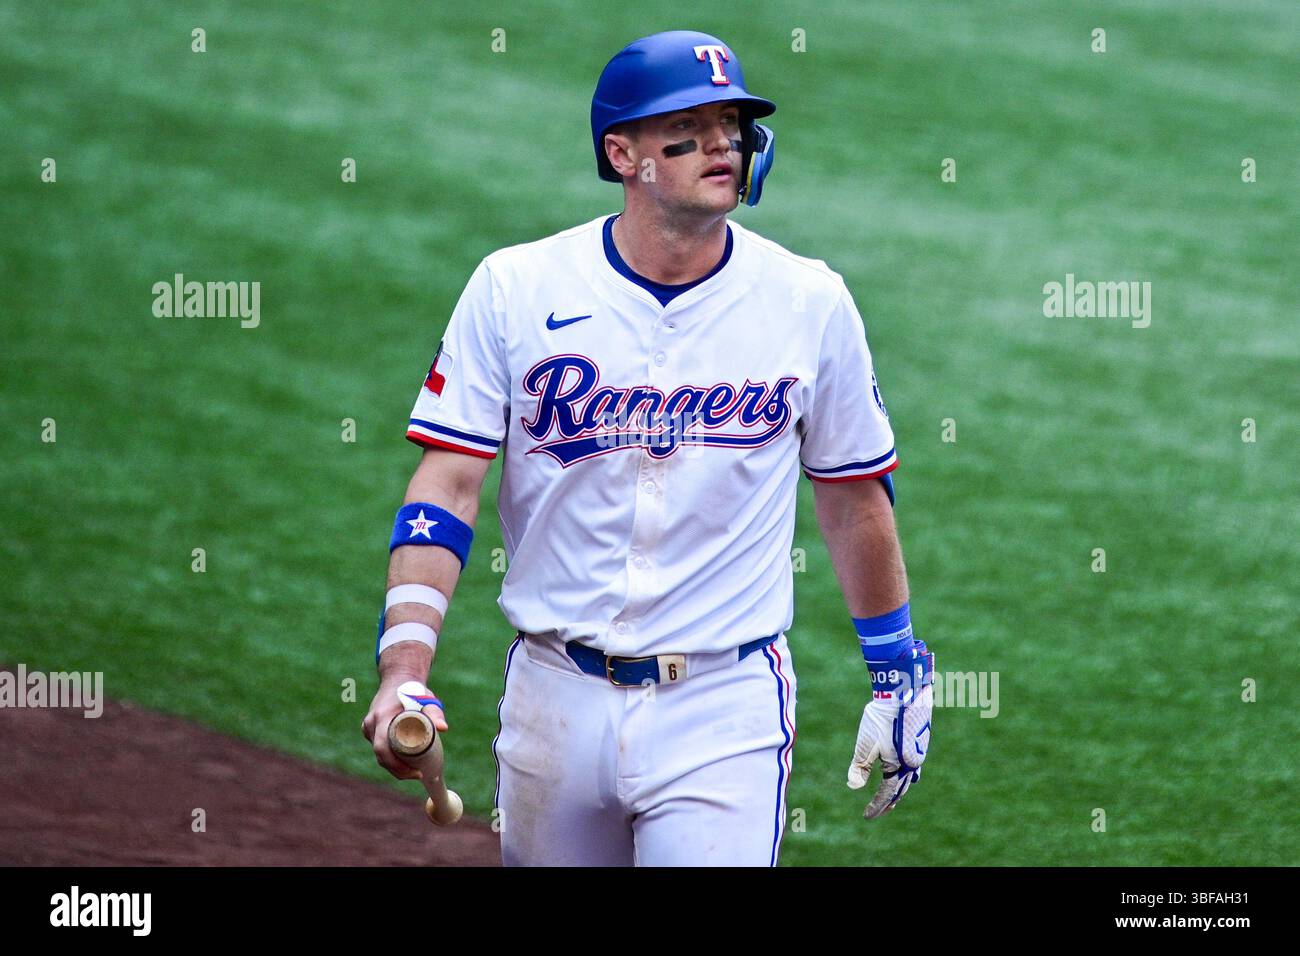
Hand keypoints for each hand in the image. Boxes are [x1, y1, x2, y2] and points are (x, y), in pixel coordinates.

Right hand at [362, 677, 448, 780]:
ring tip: (415, 770)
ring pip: (379, 753)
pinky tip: (405, 763)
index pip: (383, 749)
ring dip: (394, 765)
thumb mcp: (425, 698)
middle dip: (398, 770)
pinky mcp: (370, 730)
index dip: (397, 765)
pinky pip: (379, 748)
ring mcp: (368, 727)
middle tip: (418, 774)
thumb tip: (443, 728)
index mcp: (382, 717)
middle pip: (381, 755)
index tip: (416, 772)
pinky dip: (390, 757)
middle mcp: (371, 724)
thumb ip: (435, 712)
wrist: (397, 678)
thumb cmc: (413, 689)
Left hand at [847, 641, 933, 818]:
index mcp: (900, 767)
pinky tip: (907, 764)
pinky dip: (908, 769)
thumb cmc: (883, 719)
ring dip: (902, 785)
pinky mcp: (921, 738)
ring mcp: (920, 750)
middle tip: (882, 809)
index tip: (866, 816)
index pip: (886, 793)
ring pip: (911, 775)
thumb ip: (860, 767)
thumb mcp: (865, 744)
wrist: (906, 692)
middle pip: (901, 788)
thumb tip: (853, 787)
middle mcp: (914, 763)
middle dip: (890, 800)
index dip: (876, 806)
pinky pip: (915, 760)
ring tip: (896, 791)